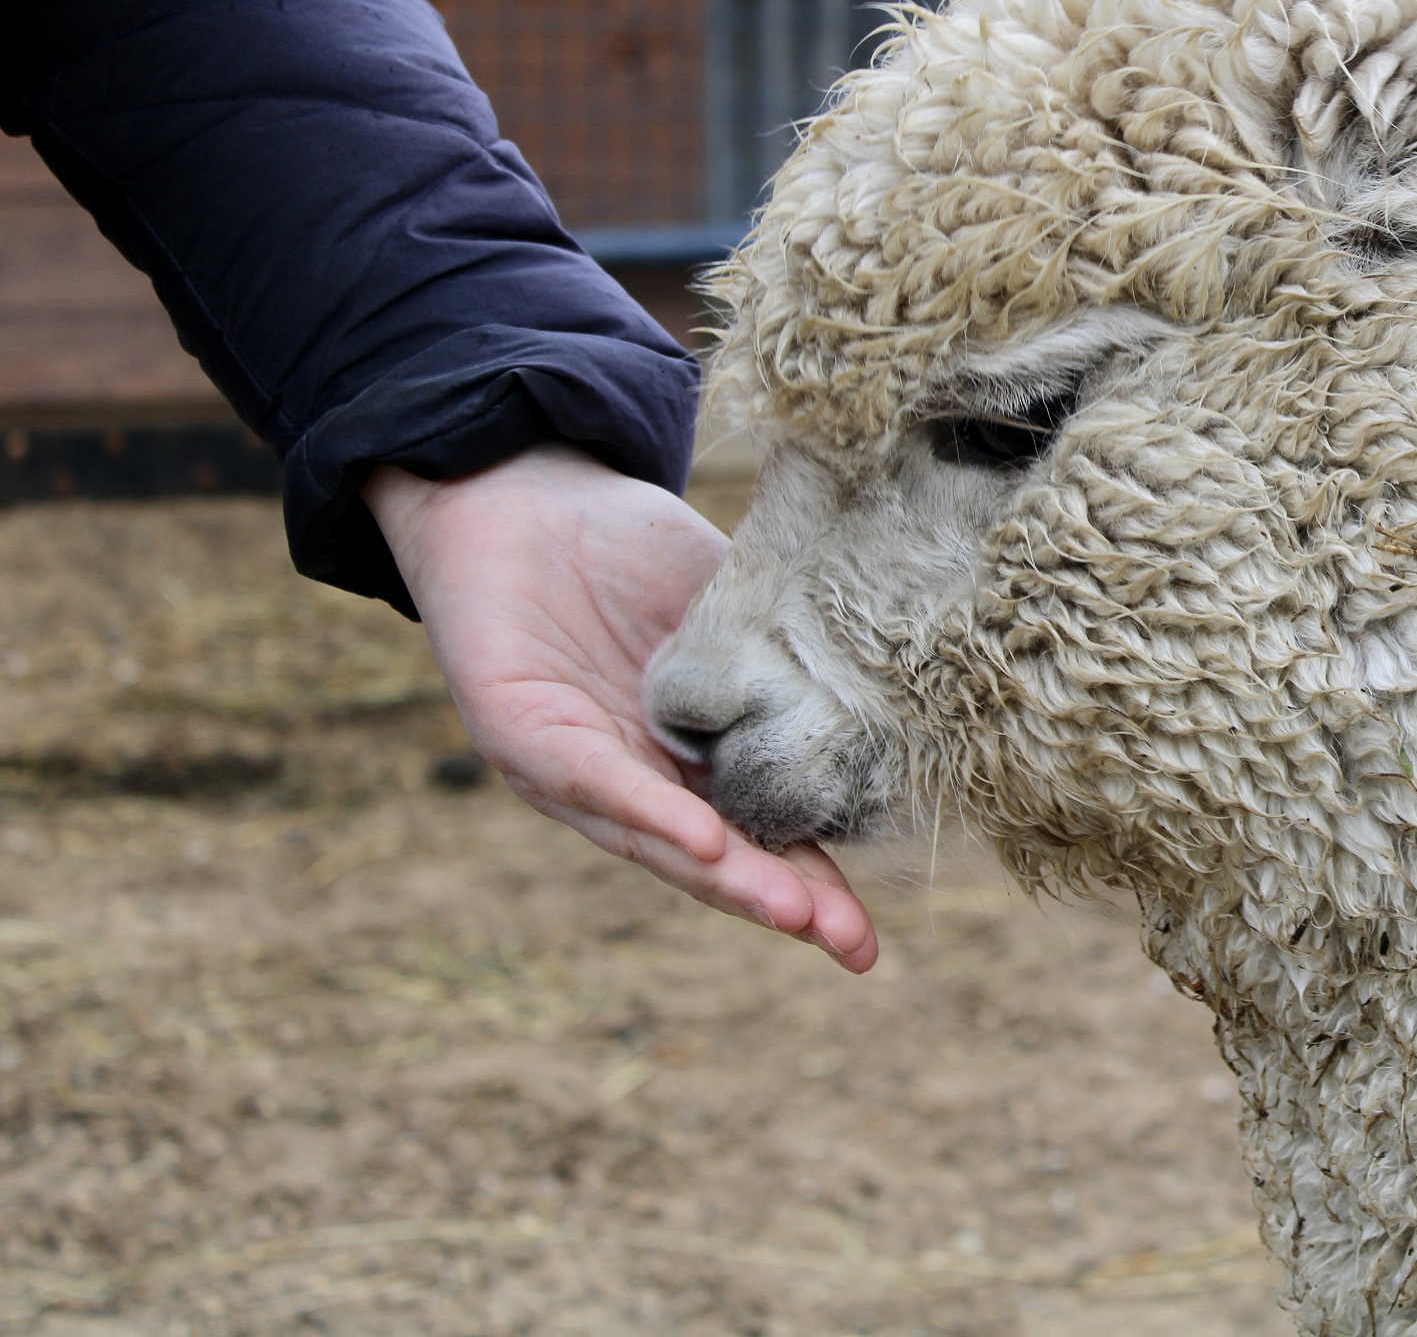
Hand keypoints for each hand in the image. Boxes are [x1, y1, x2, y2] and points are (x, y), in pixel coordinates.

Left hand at [366, 444, 879, 972]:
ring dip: (726, 879)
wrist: (519, 483)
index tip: (868, 939)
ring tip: (796, 911)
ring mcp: (570, 766)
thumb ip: (784, 658)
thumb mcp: (731, 607)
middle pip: (709, 859)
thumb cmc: (625, 546)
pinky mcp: (518, 732)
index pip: (752, 836)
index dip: (809, 886)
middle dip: (781, 904)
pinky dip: (650, 813)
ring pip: (652, 839)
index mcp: (683, 760)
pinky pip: (592, 780)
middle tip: (851, 945)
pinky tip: (707, 840)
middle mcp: (627, 781)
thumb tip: (887, 692)